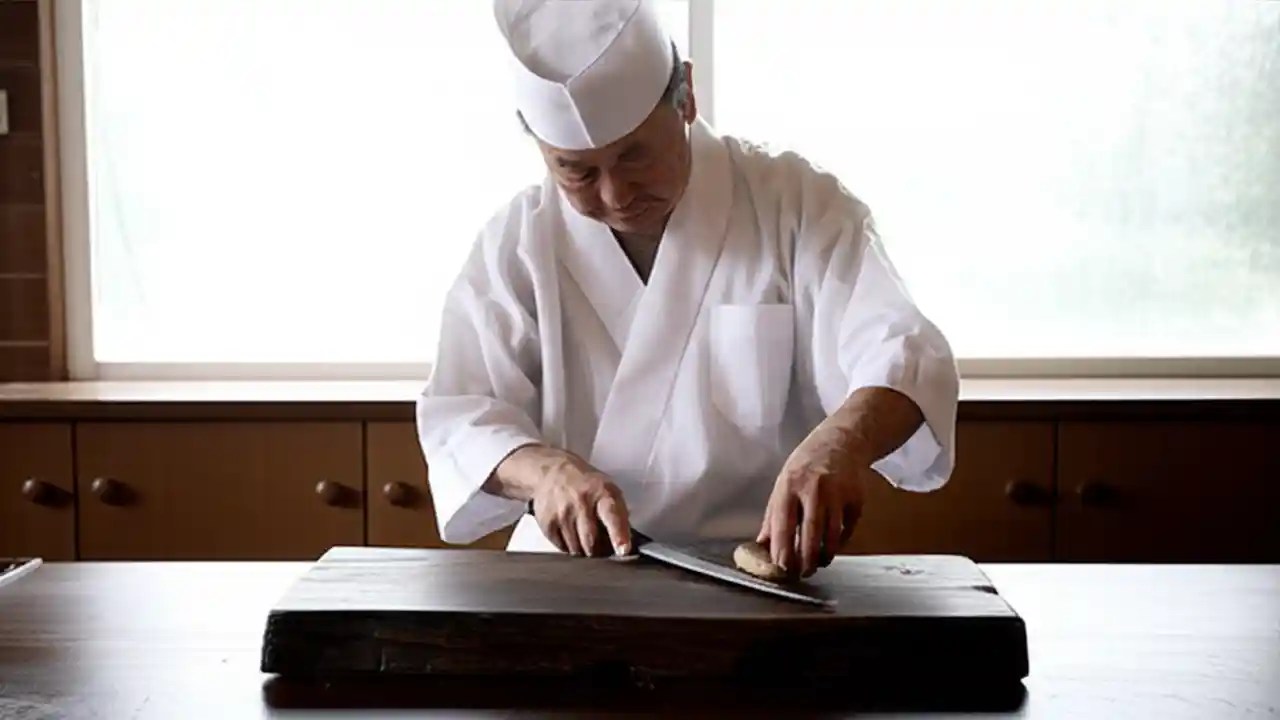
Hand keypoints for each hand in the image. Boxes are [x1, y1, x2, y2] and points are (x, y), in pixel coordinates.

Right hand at [518, 447, 631, 556]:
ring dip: (584, 551)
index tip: (623, 549)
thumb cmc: (585, 484)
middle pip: (591, 542)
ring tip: (584, 536)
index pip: (612, 515)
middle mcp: (581, 502)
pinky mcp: (547, 523)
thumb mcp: (608, 490)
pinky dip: (569, 547)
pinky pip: (562, 548)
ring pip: (576, 549)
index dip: (619, 535)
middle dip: (599, 552)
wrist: (552, 472)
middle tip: (602, 548)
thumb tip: (625, 546)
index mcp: (602, 493)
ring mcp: (562, 513)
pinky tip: (570, 533)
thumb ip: (618, 516)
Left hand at [757, 426, 871, 576]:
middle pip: (810, 533)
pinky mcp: (856, 498)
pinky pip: (848, 528)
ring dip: (825, 555)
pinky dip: (841, 541)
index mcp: (789, 486)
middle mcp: (814, 489)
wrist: (840, 442)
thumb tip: (760, 547)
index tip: (782, 569)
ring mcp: (838, 493)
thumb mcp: (783, 485)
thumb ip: (773, 516)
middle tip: (803, 574)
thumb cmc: (806, 467)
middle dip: (806, 559)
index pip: (783, 524)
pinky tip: (833, 545)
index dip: (782, 550)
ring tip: (818, 564)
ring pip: (832, 535)